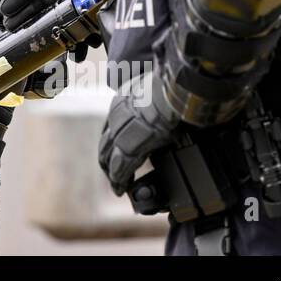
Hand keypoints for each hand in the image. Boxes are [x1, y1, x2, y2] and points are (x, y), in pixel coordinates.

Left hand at [97, 71, 181, 194]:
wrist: (176, 92)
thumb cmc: (175, 91)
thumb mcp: (158, 96)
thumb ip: (154, 108)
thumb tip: (164, 114)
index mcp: (122, 102)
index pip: (110, 127)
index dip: (112, 143)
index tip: (116, 153)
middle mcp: (116, 116)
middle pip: (105, 144)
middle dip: (108, 161)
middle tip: (113, 175)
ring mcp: (120, 131)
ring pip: (109, 157)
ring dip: (113, 173)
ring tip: (118, 186)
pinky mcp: (129, 146)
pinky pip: (120, 167)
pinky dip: (120, 179)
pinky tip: (121, 188)